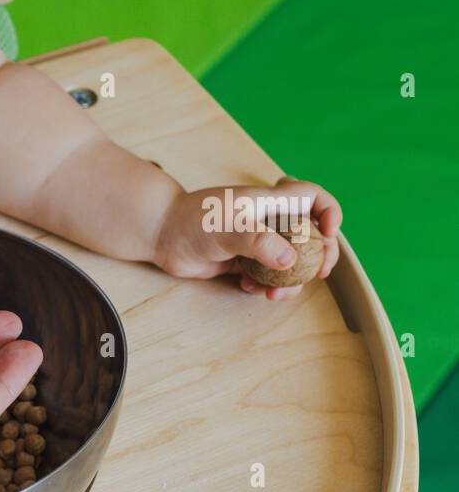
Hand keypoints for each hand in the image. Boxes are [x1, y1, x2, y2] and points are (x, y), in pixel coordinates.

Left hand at [154, 176, 341, 300]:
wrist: (161, 236)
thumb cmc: (193, 221)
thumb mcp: (229, 228)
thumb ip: (259, 242)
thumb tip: (289, 260)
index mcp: (270, 203)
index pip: (312, 197)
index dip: (329, 211)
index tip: (328, 233)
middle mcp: (267, 221)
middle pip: (309, 235)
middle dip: (318, 255)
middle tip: (319, 273)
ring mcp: (255, 242)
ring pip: (288, 261)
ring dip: (289, 280)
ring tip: (275, 294)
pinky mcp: (241, 261)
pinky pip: (265, 275)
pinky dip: (264, 285)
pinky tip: (249, 288)